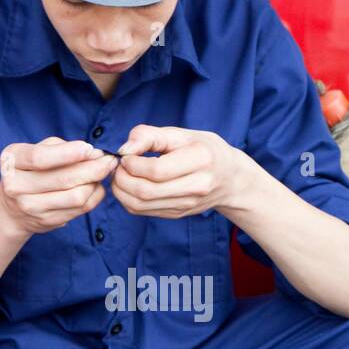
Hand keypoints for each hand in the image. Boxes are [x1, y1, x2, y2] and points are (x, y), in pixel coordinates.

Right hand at [0, 137, 115, 235]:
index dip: (69, 153)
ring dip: (96, 183)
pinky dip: (95, 196)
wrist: (12, 209)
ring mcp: (31, 207)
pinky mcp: (47, 221)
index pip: (41, 158)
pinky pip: (80, 209)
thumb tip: (93, 153)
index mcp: (13, 161)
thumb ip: (60, 148)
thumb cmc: (30, 171)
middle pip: (63, 179)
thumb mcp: (35, 151)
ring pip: (76, 196)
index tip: (91, 149)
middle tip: (110, 160)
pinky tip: (96, 186)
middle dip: (93, 168)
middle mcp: (17, 186)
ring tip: (103, 172)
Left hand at [110, 124, 245, 218]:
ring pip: (141, 205)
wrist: (230, 179)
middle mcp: (197, 186)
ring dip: (121, 191)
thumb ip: (150, 135)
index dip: (133, 164)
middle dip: (122, 179)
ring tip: (119, 176)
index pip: (157, 170)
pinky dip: (127, 200)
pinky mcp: (178, 213)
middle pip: (146, 191)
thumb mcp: (182, 134)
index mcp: (200, 160)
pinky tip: (128, 186)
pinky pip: (143, 212)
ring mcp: (187, 204)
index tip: (126, 155)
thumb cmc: (204, 150)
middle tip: (118, 166)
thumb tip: (124, 149)